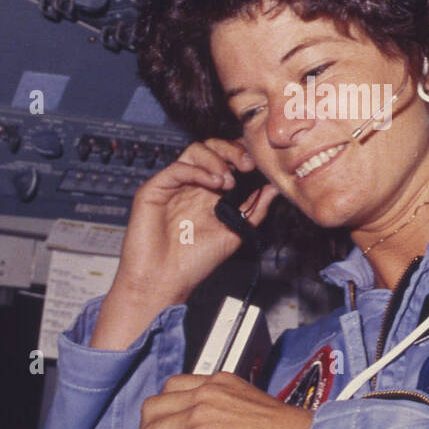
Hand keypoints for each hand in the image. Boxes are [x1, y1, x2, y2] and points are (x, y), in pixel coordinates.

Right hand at [91, 139, 279, 349]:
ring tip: (228, 180)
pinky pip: (178, 167)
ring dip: (217, 159)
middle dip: (232, 150)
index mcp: (208, 192)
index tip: (258, 164)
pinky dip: (199, 170)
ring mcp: (173, 185)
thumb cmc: (194, 262)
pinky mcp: (154, 189)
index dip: (241, 154)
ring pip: (194, 150)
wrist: (164, 281)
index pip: (225, 159)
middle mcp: (191, 185)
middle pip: (211, 147)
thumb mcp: (234, 233)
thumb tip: (274, 188)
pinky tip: (214, 184)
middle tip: (247, 165)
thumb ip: (254, 210)